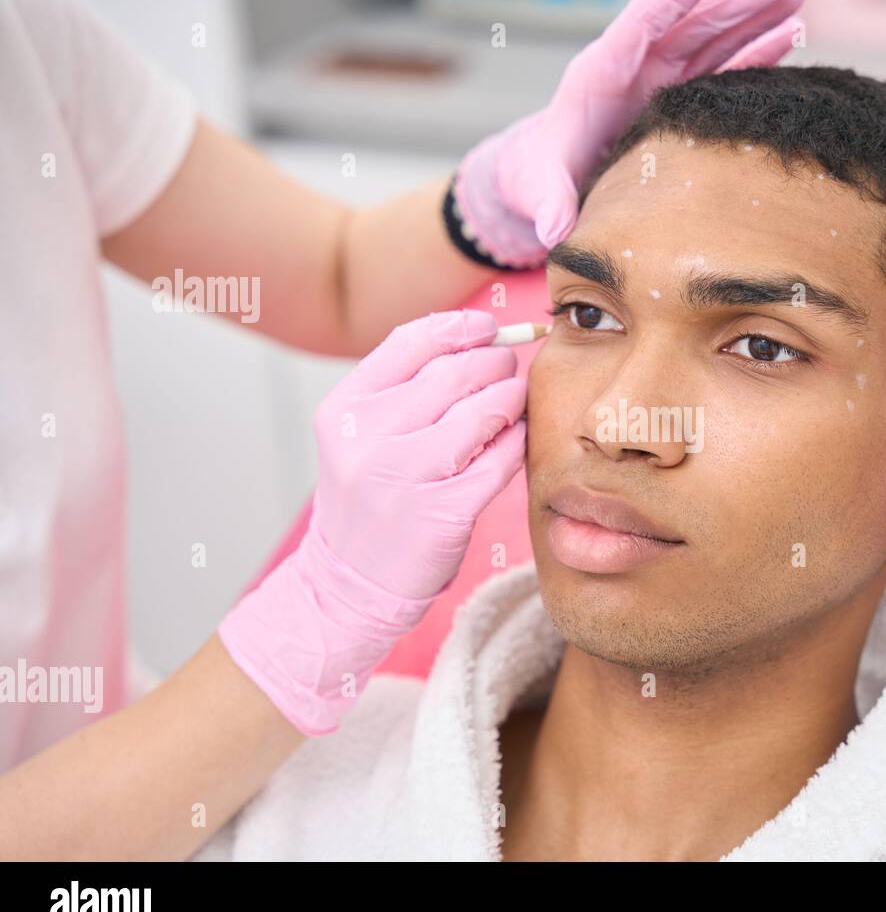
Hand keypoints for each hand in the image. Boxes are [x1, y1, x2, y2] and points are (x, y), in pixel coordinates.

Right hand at [218, 309, 526, 734]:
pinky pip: (499, 462)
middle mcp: (369, 437)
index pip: (412, 342)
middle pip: (455, 373)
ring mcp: (405, 477)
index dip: (460, 327)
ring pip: (483, 413)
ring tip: (514, 403)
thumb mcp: (360, 435)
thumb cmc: (368, 498)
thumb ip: (403, 388)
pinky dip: (515, 445)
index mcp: (345, 409)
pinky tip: (514, 443)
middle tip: (508, 368)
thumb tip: (477, 336)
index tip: (487, 328)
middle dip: (495, 362)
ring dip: (511, 400)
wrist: (348, 584)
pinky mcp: (443, 513)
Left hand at [454, 0, 804, 267]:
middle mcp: (639, 66)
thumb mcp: (540, 190)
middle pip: (691, 19)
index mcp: (602, 72)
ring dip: (754, 14)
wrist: (545, 178)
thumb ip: (550, 204)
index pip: (644, 18)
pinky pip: (725, 69)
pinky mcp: (682, 99)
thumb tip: (556, 232)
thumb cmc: (538, 177)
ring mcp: (664, 79)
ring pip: (715, 37)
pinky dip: (756, 52)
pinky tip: (789, 34)